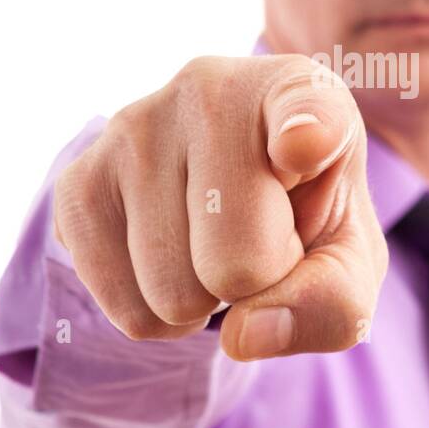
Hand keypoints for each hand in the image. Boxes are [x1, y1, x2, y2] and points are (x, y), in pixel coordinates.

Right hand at [53, 54, 387, 360]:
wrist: (230, 189)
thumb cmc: (303, 217)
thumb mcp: (348, 259)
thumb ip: (331, 302)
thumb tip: (246, 337)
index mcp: (302, 92)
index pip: (307, 112)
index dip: (308, 133)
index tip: (306, 144)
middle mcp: (212, 90)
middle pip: (238, 263)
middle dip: (255, 285)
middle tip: (258, 240)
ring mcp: (135, 127)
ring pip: (172, 293)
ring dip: (201, 302)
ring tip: (211, 244)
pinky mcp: (80, 178)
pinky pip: (122, 306)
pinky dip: (154, 315)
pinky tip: (171, 257)